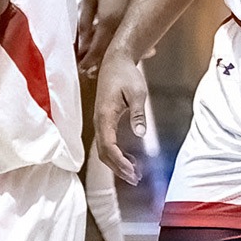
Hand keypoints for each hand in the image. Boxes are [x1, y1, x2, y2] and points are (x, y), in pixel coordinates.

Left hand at [76, 0, 141, 72]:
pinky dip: (128, 45)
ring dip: (113, 55)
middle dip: (99, 62)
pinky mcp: (144, 20)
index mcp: (109, 22)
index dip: (87, 61)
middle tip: (90, 68)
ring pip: (124, 48)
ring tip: (104, 60)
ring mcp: (136, 24)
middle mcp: (124, 27)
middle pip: (110, 54)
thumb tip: (81, 39)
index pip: (96, 51)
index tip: (82, 67)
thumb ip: (85, 20)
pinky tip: (126, 46)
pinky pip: (135, 39)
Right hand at [93, 50, 150, 183]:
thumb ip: (138, 113)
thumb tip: (141, 133)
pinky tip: (130, 160)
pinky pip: (107, 142)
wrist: (115, 61)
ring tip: (134, 174)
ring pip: (104, 149)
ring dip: (117, 163)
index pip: (108, 145)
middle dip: (117, 167)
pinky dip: (116, 154)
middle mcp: (99, 120)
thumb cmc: (126, 75)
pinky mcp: (104, 120)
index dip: (119, 161)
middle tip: (135, 179)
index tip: (132, 171)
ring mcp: (100, 121)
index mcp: (105, 115)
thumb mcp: (137, 92)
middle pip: (103, 152)